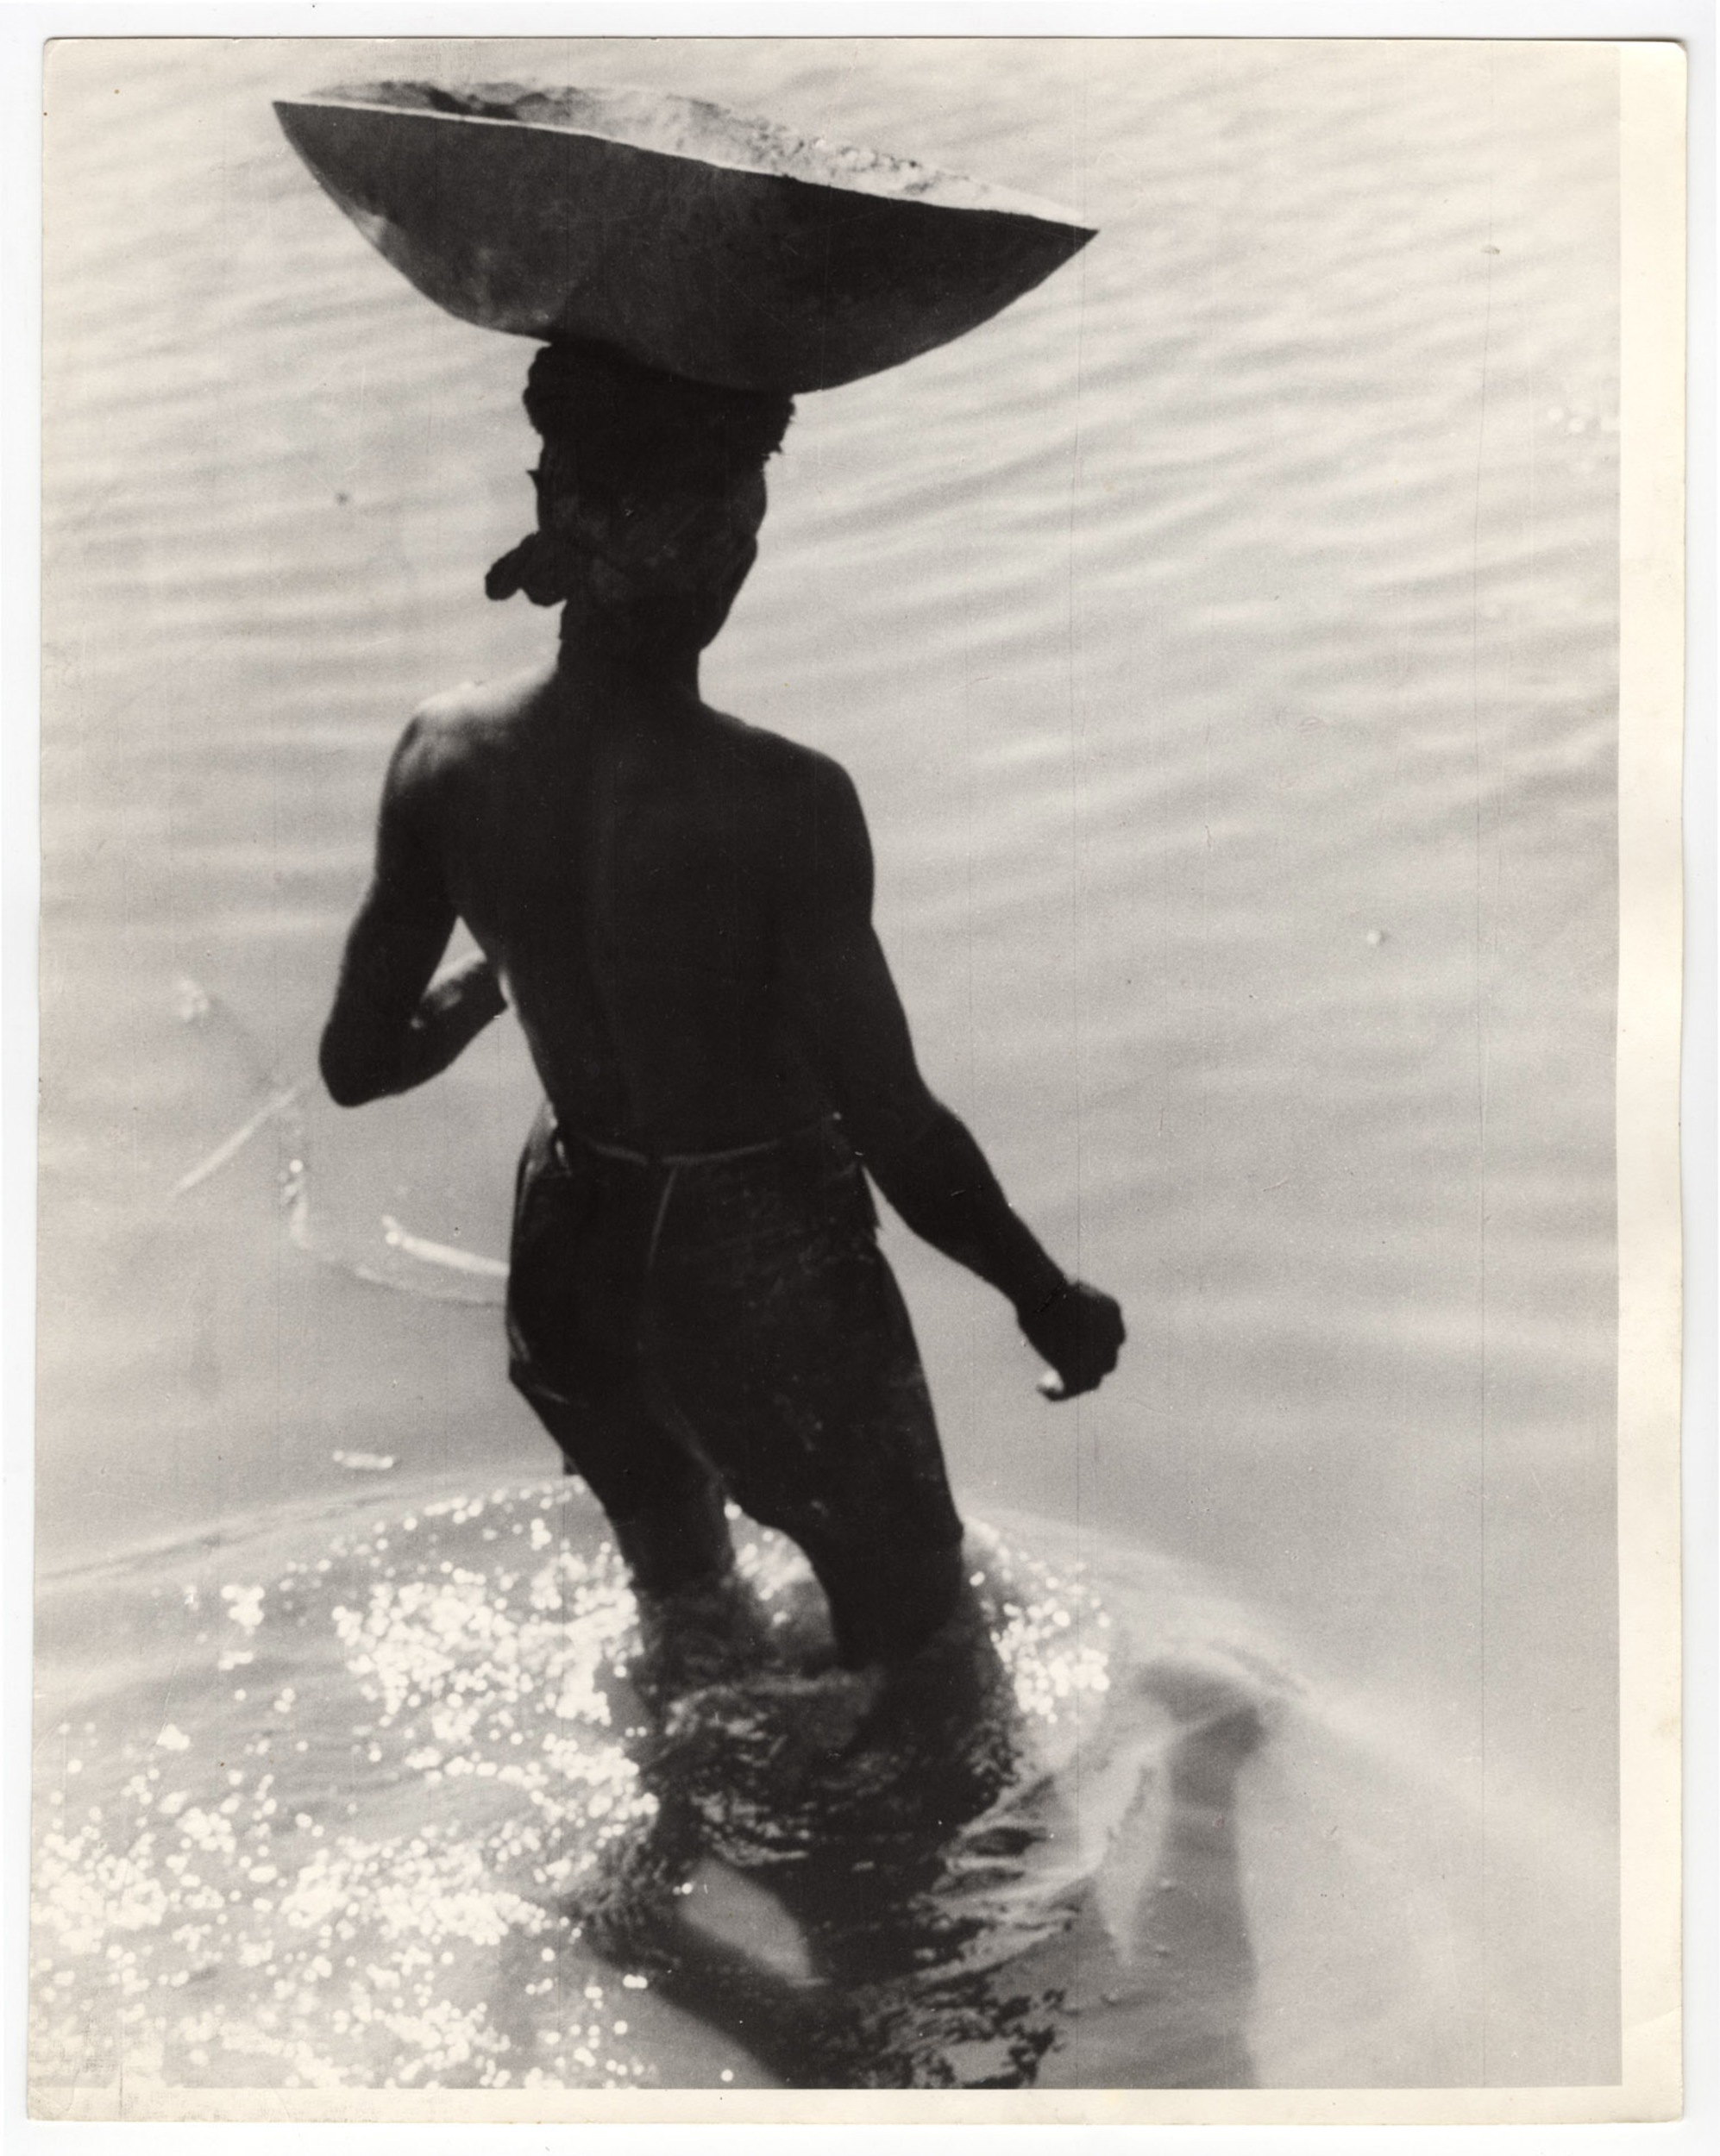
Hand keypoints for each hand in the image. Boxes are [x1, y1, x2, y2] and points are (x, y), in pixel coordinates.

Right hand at [1018, 1280, 1124, 1401]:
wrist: (1045, 1294)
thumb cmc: (1045, 1285)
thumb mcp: (1059, 1293)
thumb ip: (1062, 1310)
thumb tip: (1049, 1319)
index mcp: (1111, 1312)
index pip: (1111, 1336)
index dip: (1095, 1344)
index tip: (1073, 1344)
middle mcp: (1112, 1336)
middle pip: (1106, 1360)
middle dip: (1086, 1365)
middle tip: (1060, 1365)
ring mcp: (1099, 1356)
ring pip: (1092, 1379)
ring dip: (1072, 1382)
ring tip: (1046, 1381)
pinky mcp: (1080, 1371)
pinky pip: (1071, 1388)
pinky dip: (1058, 1392)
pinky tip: (1041, 1387)